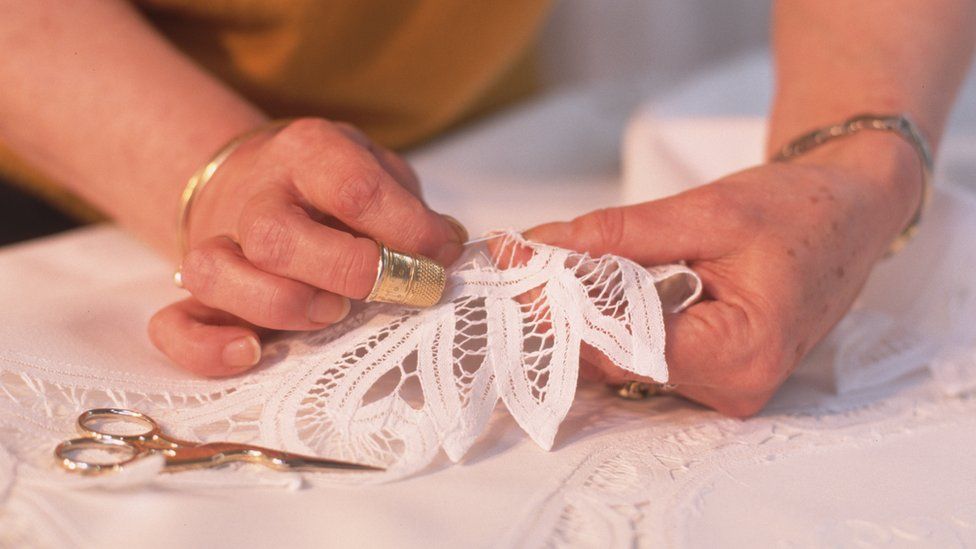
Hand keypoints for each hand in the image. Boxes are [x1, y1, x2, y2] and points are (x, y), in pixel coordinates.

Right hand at [149, 118, 466, 375]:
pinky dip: (205, 348)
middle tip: (385, 288)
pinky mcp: (196, 295)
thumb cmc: (335, 188)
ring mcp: (219, 245)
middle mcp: (257, 198)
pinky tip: (251, 354)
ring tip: (328, 316)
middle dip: (342, 270)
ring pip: (214, 272)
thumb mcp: (380, 174)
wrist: (255, 179)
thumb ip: (413, 210)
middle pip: (274, 233)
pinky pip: (173, 324)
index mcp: (309, 154)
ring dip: (279, 303)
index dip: (407, 229)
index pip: (354, 187)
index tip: (442, 256)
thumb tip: (450, 250)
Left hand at [525, 133, 921, 415]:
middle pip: (617, 357)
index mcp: (742, 352)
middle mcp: (731, 387)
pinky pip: (639, 354)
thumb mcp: (706, 210)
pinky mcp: (708, 375)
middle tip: (517, 258)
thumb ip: (620, 232)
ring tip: (542, 264)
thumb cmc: (796, 211)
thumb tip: (541, 245)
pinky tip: (582, 283)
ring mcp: (719, 388)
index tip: (517, 262)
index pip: (626, 341)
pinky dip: (607, 318)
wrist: (847, 216)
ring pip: (621, 359)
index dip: (563, 304)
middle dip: (562, 307)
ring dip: (580, 312)